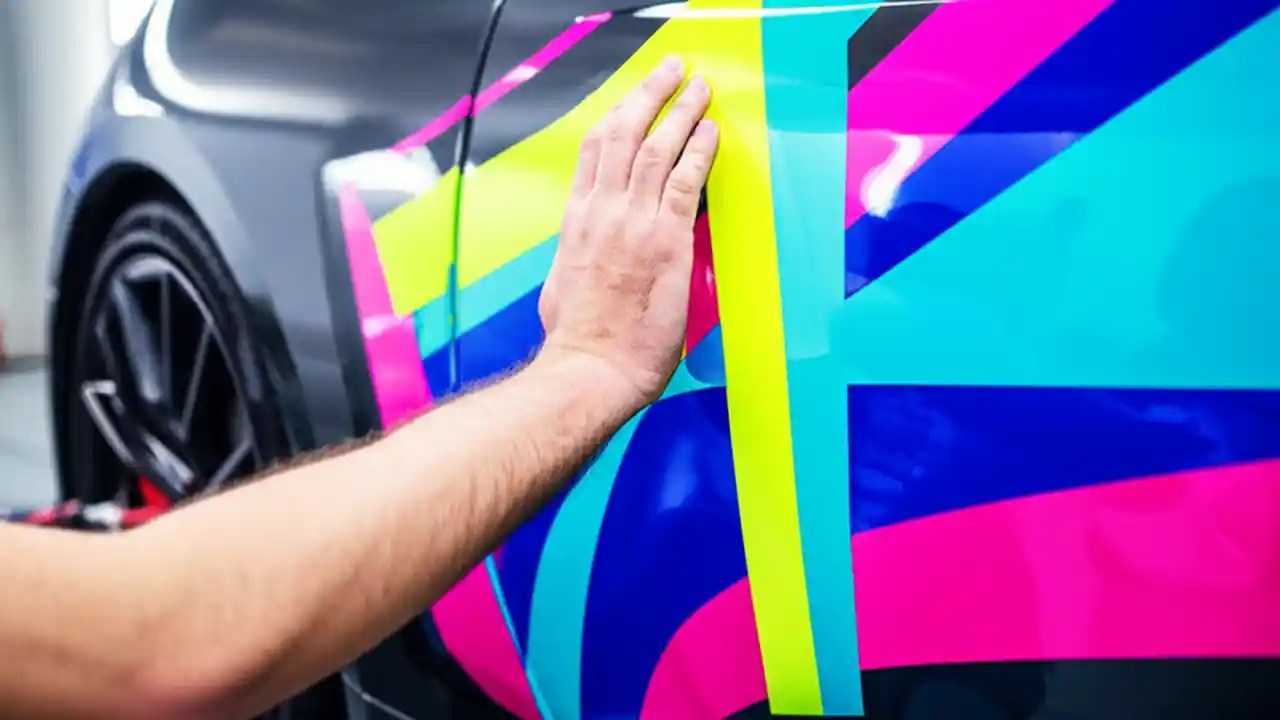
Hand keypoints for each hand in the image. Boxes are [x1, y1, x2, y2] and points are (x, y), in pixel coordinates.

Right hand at [537, 56, 718, 409]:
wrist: (589, 368)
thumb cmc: (578, 340)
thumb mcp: (565, 284)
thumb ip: (582, 256)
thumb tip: (596, 254)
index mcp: (577, 221)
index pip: (595, 151)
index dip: (618, 115)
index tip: (632, 97)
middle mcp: (602, 212)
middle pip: (625, 134)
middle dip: (650, 94)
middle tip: (671, 71)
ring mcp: (634, 223)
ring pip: (657, 148)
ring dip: (681, 111)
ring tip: (699, 88)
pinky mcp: (666, 242)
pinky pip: (687, 183)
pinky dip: (699, 152)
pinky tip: (710, 131)